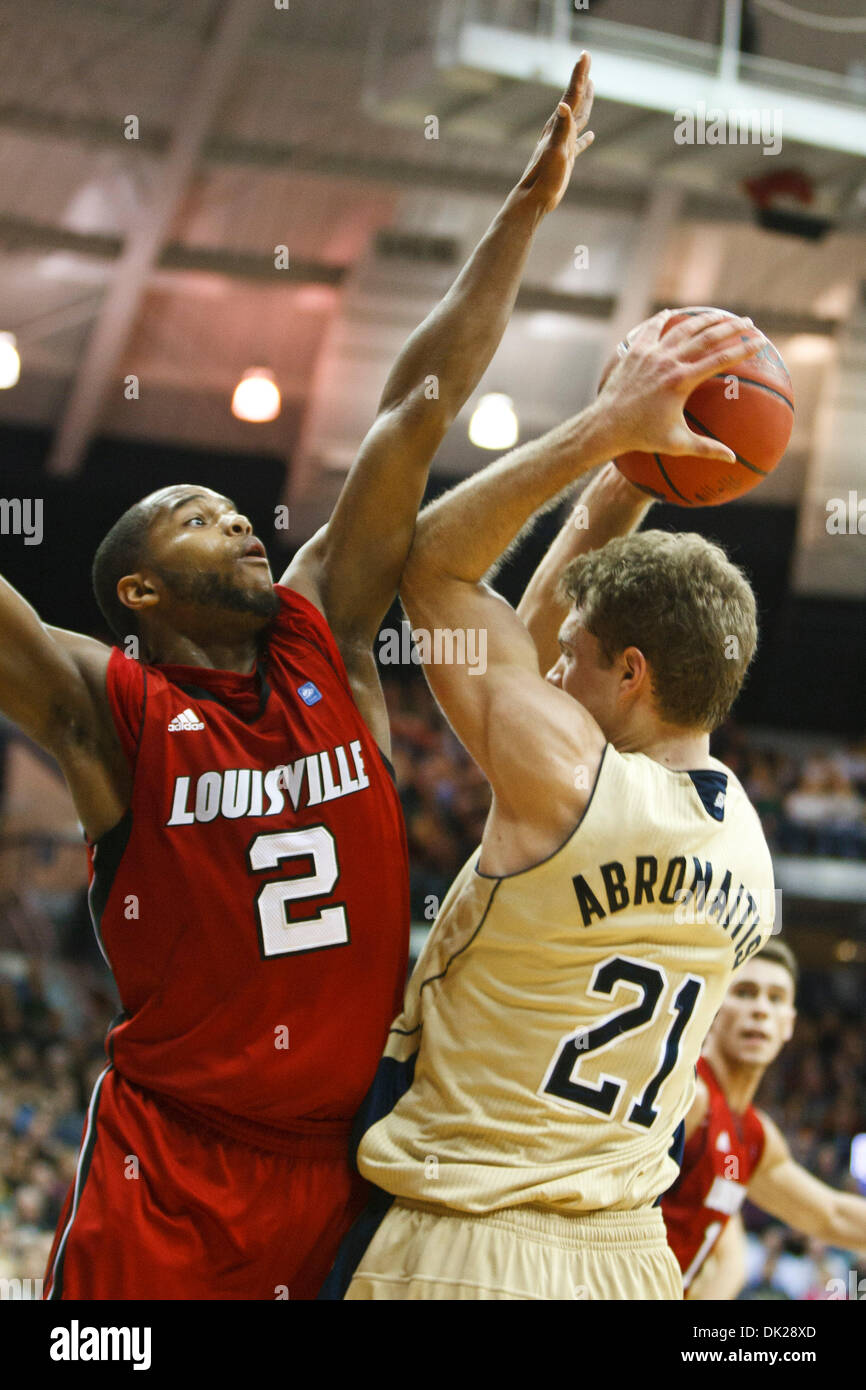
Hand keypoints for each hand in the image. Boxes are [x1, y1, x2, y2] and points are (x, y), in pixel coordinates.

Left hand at [513, 53, 593, 215]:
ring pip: (578, 117)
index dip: (579, 74)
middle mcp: (559, 131)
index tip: (585, 54)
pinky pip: (578, 144)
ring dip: (585, 101)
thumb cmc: (544, 177)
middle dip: (581, 79)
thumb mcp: (555, 151)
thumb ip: (562, 128)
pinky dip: (585, 138)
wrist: (534, 200)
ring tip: (591, 85)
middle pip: (574, 99)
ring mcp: (563, 144)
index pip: (572, 94)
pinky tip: (591, 136)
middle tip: (586, 60)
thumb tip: (565, 105)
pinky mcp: (565, 159)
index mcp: (558, 126)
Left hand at [591, 309, 764, 462]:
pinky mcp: (635, 351)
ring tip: (721, 315)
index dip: (744, 349)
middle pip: (707, 336)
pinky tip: (671, 312)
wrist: (606, 425)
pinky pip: (651, 329)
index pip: (721, 359)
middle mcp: (668, 362)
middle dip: (732, 327)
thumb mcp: (677, 444)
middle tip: (750, 321)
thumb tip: (732, 459)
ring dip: (704, 319)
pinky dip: (662, 319)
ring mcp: (650, 353)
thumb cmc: (641, 436)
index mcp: (681, 381)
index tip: (761, 342)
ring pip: (683, 328)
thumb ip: (707, 449)